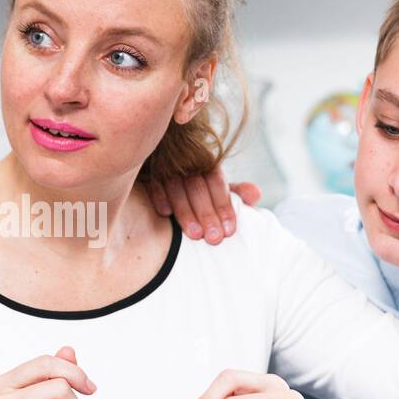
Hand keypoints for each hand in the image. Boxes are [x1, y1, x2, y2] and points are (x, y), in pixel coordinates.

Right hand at [145, 166, 261, 245]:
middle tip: (214, 239)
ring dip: (185, 211)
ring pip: (175, 185)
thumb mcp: (211, 188)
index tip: (229, 230)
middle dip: (207, 213)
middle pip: (197, 185)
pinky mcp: (142, 169)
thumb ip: (232, 192)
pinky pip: (151, 180)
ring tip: (195, 235)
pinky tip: (165, 215)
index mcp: (203, 160)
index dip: (224, 205)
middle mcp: (183, 159)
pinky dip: (159, 196)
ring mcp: (162, 162)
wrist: (153, 168)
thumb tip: (256, 194)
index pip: (217, 181)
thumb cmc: (188, 186)